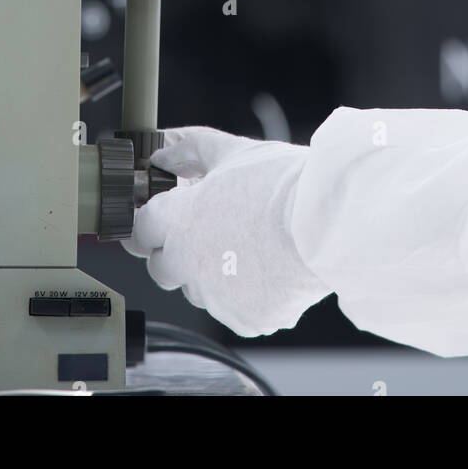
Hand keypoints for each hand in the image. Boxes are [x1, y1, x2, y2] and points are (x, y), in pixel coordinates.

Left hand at [122, 126, 329, 336]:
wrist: (330, 222)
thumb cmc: (281, 183)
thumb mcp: (231, 151)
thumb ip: (187, 149)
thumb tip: (161, 150)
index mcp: (176, 222)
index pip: (137, 230)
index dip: (150, 219)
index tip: (165, 213)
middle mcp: (187, 265)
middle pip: (161, 266)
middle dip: (176, 248)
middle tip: (211, 226)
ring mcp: (215, 298)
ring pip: (198, 288)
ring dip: (212, 271)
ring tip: (250, 242)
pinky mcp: (245, 320)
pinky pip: (232, 308)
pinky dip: (245, 292)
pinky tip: (268, 264)